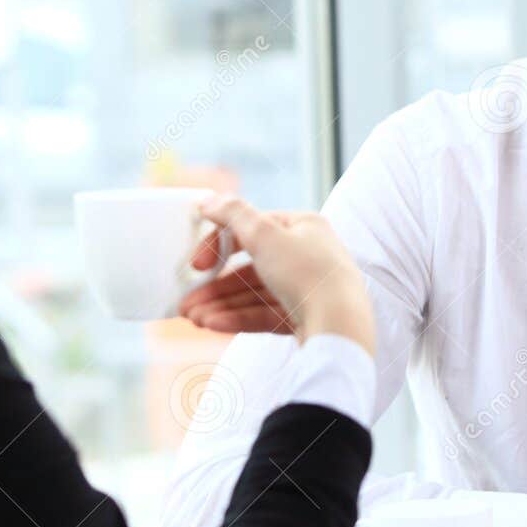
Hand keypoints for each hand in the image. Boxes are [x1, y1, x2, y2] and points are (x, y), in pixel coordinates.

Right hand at [179, 195, 375, 353]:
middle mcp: (307, 255)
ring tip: (193, 318)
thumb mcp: (264, 234)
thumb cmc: (307, 273)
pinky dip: (238, 318)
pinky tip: (212, 325)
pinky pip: (265, 314)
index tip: (196, 262)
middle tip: (187, 300)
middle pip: (250, 267)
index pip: (253, 229)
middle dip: (215, 285)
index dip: (220, 243)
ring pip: (254, 295)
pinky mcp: (305, 317)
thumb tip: (209, 199)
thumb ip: (232, 214)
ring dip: (221, 304)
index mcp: (303, 227)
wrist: (340, 326)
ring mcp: (307, 289)